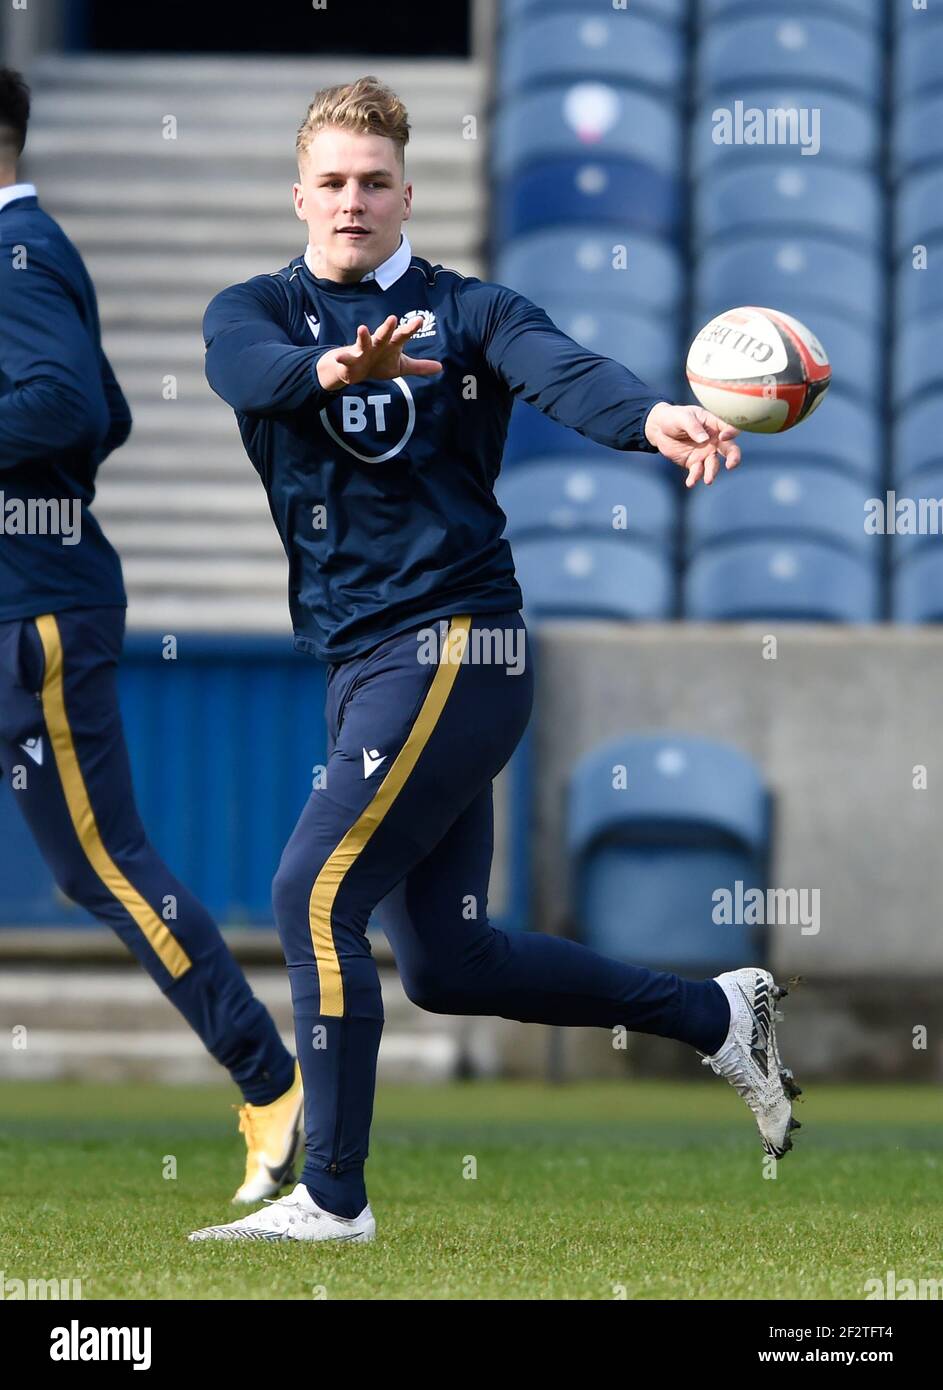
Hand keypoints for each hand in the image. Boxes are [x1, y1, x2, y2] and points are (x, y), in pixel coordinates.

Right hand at [316, 314, 442, 390]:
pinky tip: (339, 356)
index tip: (420, 320)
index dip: (411, 328)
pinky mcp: (350, 360)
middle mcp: (377, 344)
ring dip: (363, 336)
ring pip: (363, 342)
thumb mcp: (401, 366)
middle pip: (384, 334)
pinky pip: (346, 358)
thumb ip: (419, 366)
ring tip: (362, 328)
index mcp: (391, 344)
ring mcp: (363, 350)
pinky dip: (342, 357)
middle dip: (388, 327)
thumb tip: (441, 367)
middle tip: (393, 318)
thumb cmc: (380, 364)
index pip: (403, 335)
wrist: (356, 370)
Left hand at [643, 402, 741, 486]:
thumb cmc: (674, 418)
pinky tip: (690, 483)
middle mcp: (714, 441)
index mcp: (714, 425)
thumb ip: (693, 427)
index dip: (731, 433)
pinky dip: (695, 478)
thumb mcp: (682, 417)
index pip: (730, 428)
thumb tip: (704, 439)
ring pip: (713, 465)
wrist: (658, 429)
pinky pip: (697, 472)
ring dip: (712, 472)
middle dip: (733, 458)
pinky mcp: (694, 463)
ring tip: (708, 480)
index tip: (723, 437)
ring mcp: (705, 453)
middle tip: (731, 465)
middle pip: (729, 450)